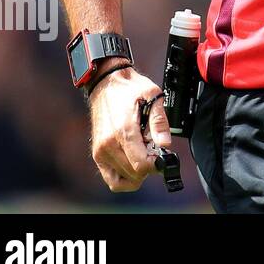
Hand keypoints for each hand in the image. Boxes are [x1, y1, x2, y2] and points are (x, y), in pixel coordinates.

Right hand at [88, 65, 171, 191]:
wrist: (106, 84)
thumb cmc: (130, 89)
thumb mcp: (153, 96)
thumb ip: (159, 122)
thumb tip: (165, 145)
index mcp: (124, 131)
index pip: (141, 165)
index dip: (156, 164)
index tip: (162, 155)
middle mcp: (108, 145)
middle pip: (134, 174)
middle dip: (149, 166)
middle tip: (154, 150)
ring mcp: (101, 152)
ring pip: (124, 179)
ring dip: (138, 172)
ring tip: (143, 153)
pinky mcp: (97, 154)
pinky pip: (111, 179)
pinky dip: (125, 178)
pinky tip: (134, 165)